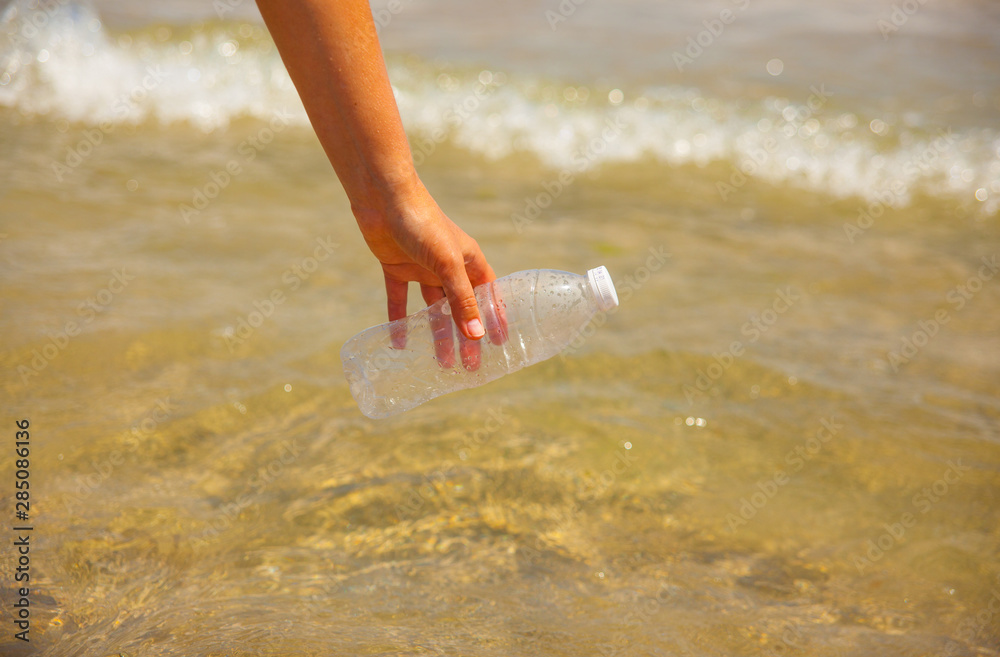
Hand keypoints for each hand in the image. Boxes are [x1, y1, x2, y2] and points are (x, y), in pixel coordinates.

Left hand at [352, 174, 503, 368]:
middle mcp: (448, 266)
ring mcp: (422, 267)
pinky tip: (399, 342)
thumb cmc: (423, 223)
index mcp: (469, 260)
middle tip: (468, 366)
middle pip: (459, 307)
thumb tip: (476, 336)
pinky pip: (400, 300)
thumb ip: (460, 300)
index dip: (494, 318)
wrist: (383, 197)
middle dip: (464, 335)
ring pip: (431, 308)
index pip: (487, 295)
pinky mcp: (397, 268)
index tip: (499, 344)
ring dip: (435, 333)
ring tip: (440, 362)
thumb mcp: (447, 264)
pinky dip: (399, 320)